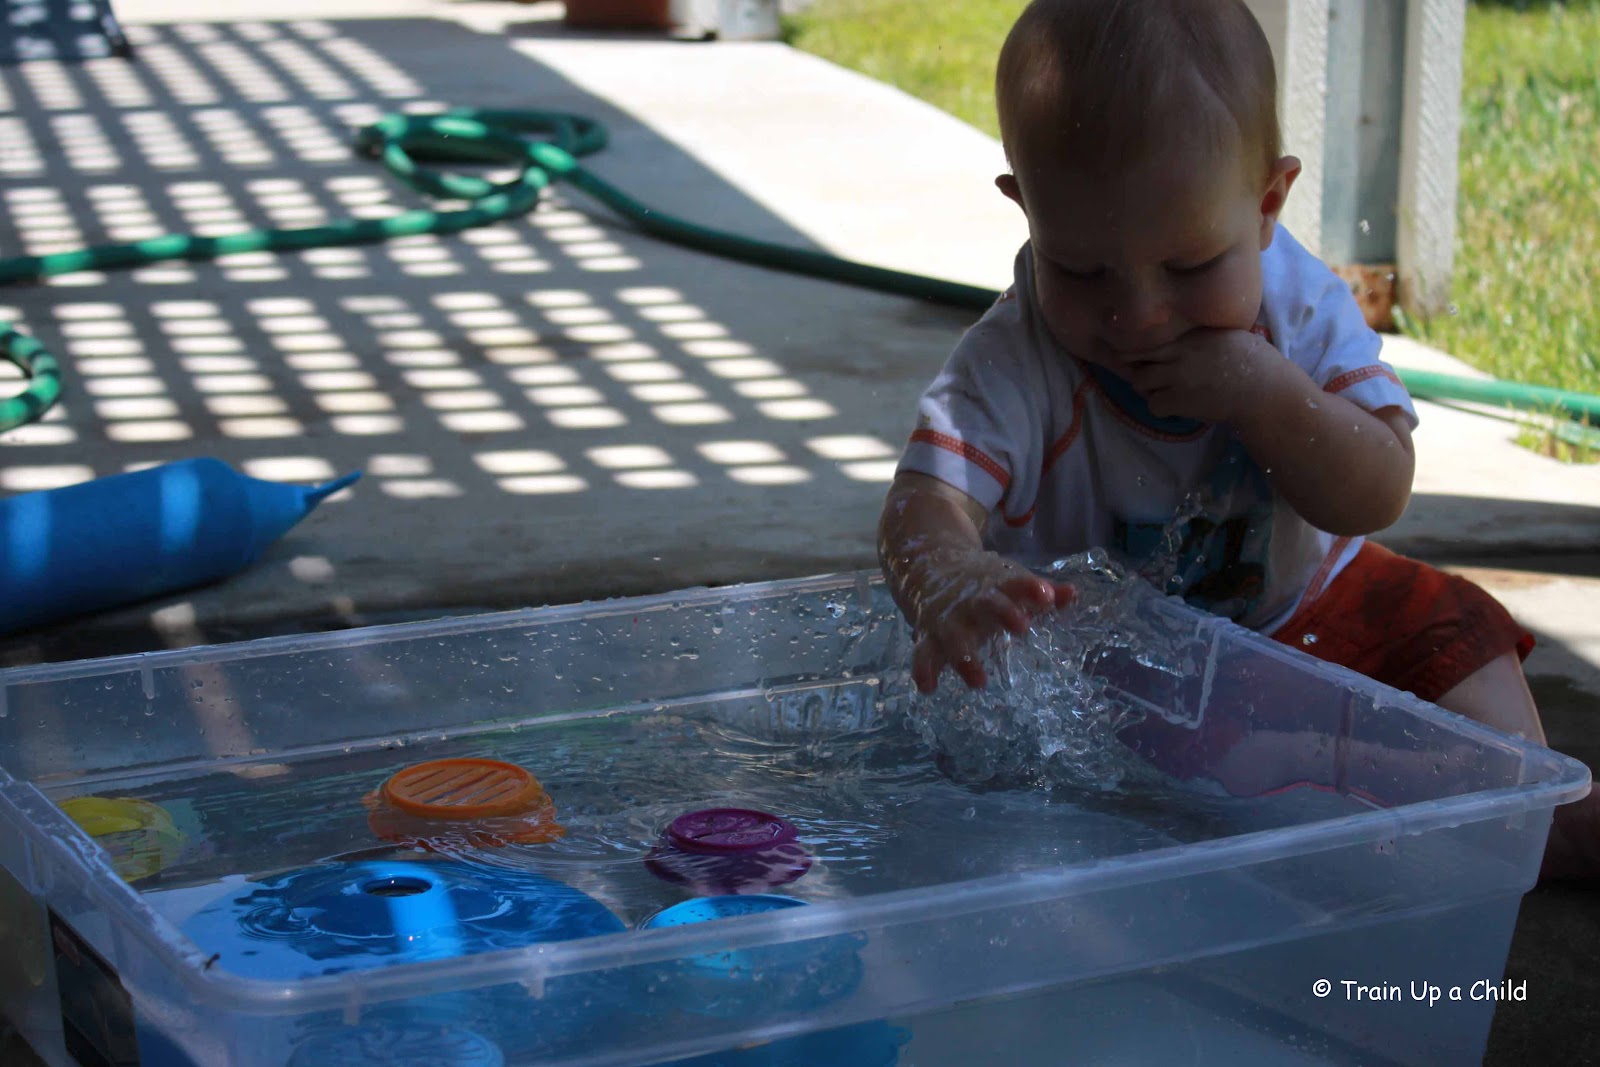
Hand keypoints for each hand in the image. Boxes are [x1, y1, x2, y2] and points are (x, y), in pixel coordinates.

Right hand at [906, 549, 1073, 693]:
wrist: (932, 569)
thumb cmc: (985, 585)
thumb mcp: (1010, 582)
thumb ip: (1040, 591)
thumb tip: (1071, 594)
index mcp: (996, 585)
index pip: (1017, 583)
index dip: (1031, 588)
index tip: (1047, 596)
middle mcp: (972, 601)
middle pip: (987, 605)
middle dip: (1004, 614)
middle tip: (1023, 629)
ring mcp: (948, 619)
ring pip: (955, 638)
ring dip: (965, 659)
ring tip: (979, 682)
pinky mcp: (928, 636)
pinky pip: (924, 654)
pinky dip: (924, 670)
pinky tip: (928, 688)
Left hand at [1117, 328, 1283, 424]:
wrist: (1265, 390)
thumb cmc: (1256, 360)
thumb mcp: (1229, 334)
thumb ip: (1204, 333)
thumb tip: (1192, 331)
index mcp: (1191, 335)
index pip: (1149, 336)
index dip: (1137, 346)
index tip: (1136, 352)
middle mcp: (1180, 353)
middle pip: (1135, 357)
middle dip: (1135, 366)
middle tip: (1145, 373)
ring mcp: (1178, 377)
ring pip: (1140, 382)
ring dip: (1147, 388)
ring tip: (1161, 390)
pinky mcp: (1181, 401)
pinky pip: (1154, 405)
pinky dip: (1159, 407)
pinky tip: (1173, 405)